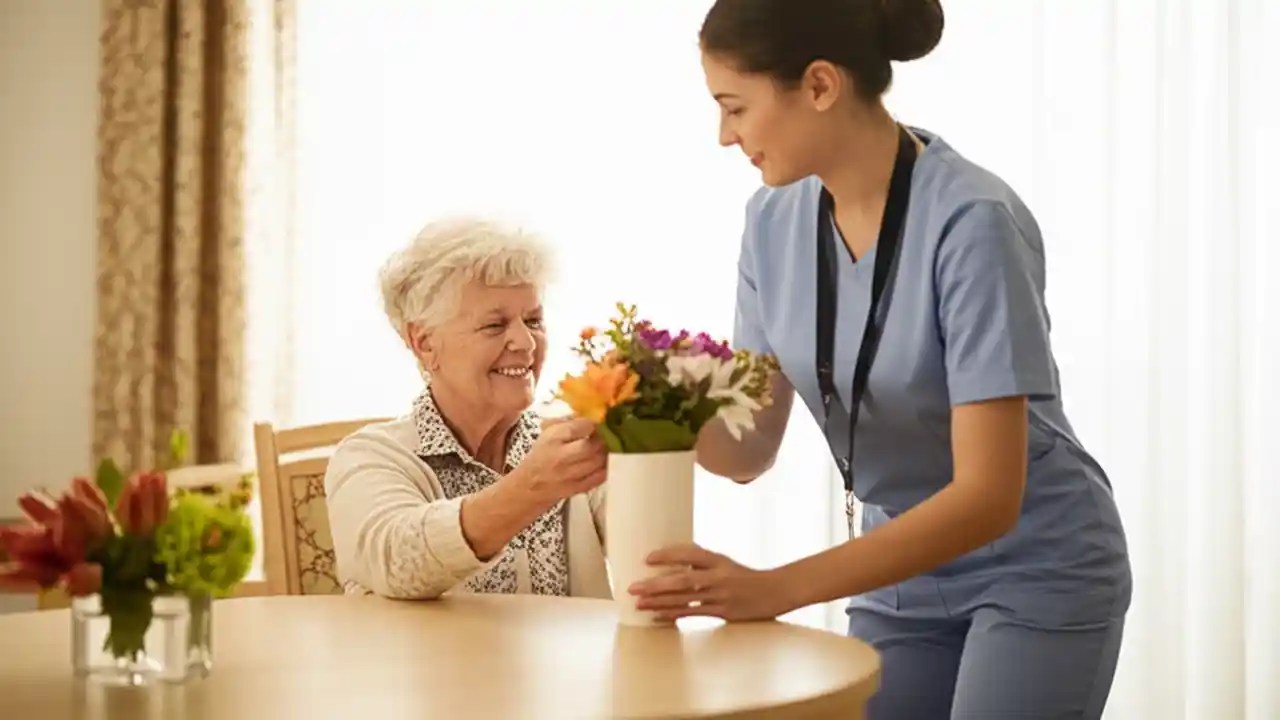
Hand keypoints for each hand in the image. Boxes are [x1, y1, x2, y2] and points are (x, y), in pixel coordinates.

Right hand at [514, 417, 607, 504]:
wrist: (529, 486)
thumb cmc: (540, 455)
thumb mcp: (547, 433)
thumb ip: (567, 422)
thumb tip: (588, 416)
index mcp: (553, 438)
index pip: (582, 426)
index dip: (591, 425)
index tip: (592, 426)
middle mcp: (561, 456)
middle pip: (592, 445)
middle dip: (601, 440)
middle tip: (601, 438)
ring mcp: (570, 475)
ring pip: (598, 461)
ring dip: (604, 453)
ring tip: (601, 450)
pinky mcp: (577, 488)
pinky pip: (600, 477)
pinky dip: (604, 468)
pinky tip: (601, 464)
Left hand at [628, 543, 792, 621]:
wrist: (776, 591)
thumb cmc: (747, 577)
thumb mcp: (726, 563)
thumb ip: (703, 562)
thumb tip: (676, 558)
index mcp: (718, 560)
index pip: (689, 553)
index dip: (668, 555)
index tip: (647, 559)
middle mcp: (718, 576)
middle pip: (682, 579)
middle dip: (655, 584)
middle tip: (633, 587)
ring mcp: (720, 595)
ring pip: (684, 599)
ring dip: (659, 602)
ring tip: (639, 604)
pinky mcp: (723, 612)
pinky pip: (693, 613)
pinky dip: (674, 615)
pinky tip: (657, 617)